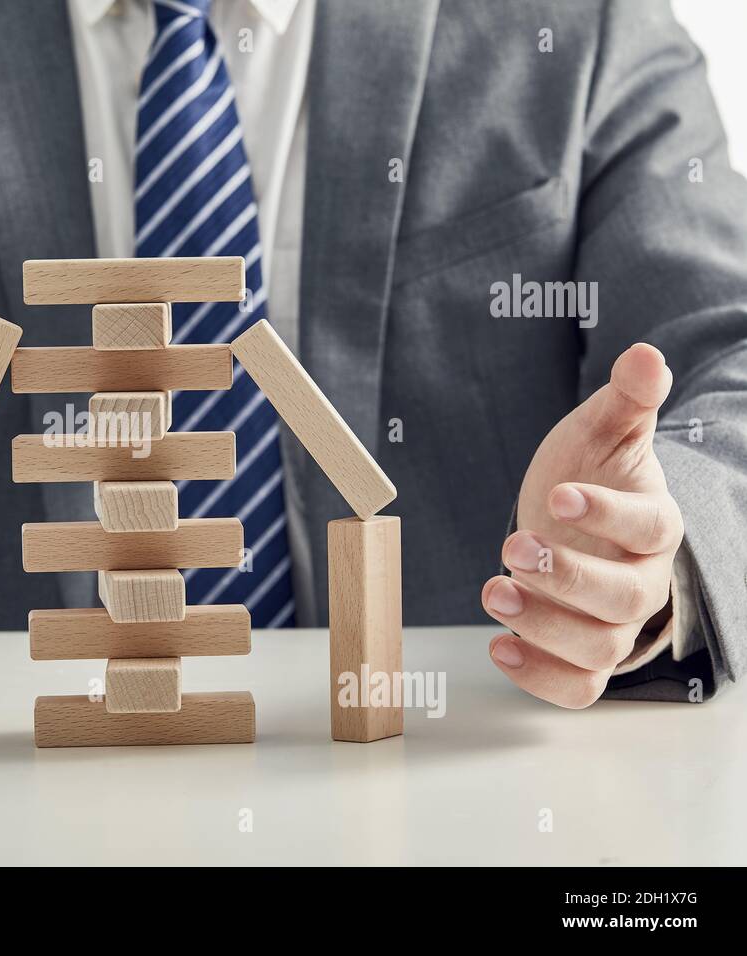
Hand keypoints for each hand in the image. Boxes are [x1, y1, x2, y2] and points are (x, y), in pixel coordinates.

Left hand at [482, 344, 683, 707]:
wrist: (571, 519)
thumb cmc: (588, 474)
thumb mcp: (601, 432)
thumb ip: (625, 400)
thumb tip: (644, 354)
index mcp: (654, 525)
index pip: (648, 528)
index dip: (608, 515)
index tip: (558, 495)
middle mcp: (642, 583)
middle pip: (623, 599)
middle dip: (567, 577)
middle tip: (512, 548)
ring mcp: (613, 627)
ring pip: (599, 648)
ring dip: (544, 626)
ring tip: (492, 592)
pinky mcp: (581, 657)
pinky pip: (576, 687)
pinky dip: (540, 676)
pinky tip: (498, 646)